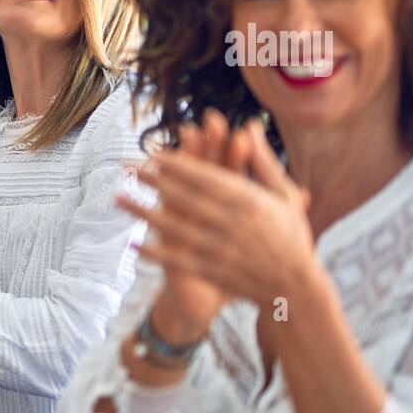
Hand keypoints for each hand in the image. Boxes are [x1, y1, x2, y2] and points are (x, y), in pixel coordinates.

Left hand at [118, 111, 314, 324]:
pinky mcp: (212, 271)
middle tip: (127, 167)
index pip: (207, 178)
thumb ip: (261, 160)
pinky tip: (133, 243)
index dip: (179, 166)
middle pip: (184, 198)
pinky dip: (156, 253)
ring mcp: (219, 249)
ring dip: (143, 212)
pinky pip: (178, 261)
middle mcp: (231, 223)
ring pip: (174, 227)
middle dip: (153, 182)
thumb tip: (248, 125)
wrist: (295, 287)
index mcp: (248, 201)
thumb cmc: (290, 234)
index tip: (155, 154)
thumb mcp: (282, 194)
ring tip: (117, 198)